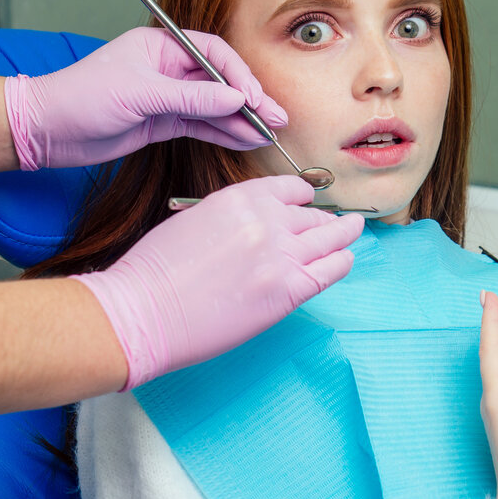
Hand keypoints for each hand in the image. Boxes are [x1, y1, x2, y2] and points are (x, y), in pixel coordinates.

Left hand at [4, 26, 287, 169]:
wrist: (46, 130)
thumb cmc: (80, 98)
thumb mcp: (139, 95)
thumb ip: (190, 99)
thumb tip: (235, 100)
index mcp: (161, 46)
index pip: (213, 55)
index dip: (239, 76)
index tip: (256, 98)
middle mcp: (167, 69)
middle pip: (219, 81)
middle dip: (250, 100)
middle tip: (277, 117)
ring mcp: (166, 96)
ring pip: (214, 107)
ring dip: (241, 119)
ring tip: (269, 133)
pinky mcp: (162, 122)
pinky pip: (201, 126)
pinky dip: (223, 133)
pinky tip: (245, 139)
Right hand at [74, 176, 363, 389]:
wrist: (142, 310)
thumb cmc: (156, 271)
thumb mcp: (195, 219)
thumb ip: (234, 217)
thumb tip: (258, 227)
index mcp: (241, 197)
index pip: (290, 189)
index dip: (304, 197)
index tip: (310, 203)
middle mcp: (267, 220)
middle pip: (313, 214)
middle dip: (326, 220)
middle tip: (338, 223)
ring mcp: (281, 255)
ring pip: (330, 238)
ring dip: (345, 234)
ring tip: (354, 232)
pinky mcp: (287, 291)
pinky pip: (330, 270)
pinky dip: (342, 262)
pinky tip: (346, 259)